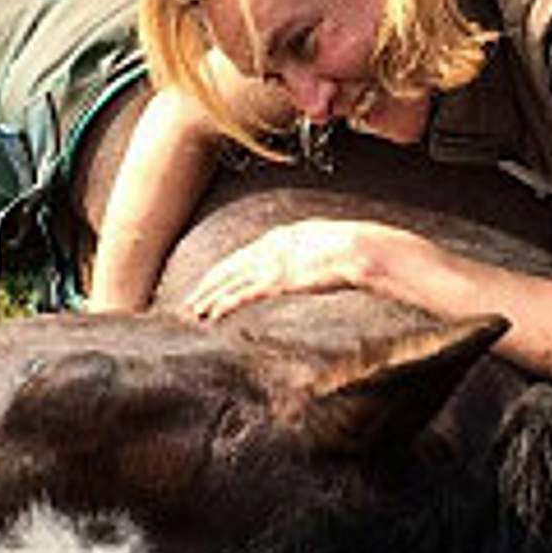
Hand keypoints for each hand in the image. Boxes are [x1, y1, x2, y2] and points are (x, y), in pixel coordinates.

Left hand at [184, 218, 377, 319]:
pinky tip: (212, 315)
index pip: (242, 256)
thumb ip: (309, 252)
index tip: (211, 284)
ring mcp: (270, 264)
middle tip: (191, 300)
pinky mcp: (276, 281)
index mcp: (280, 237)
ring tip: (194, 311)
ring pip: (229, 283)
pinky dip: (224, 305)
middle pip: (228, 268)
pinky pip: (242, 295)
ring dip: (209, 298)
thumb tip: (310, 260)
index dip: (224, 272)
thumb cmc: (352, 250)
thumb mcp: (326, 245)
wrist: (360, 249)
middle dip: (207, 286)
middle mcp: (268, 247)